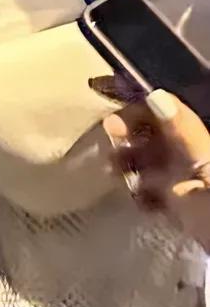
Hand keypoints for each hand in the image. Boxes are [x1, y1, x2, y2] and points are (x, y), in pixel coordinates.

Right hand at [103, 89, 209, 249]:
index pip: (167, 111)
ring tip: (113, 174)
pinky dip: (142, 194)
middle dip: (128, 137)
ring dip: (130, 165)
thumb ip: (183, 134)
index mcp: (200, 143)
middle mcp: (194, 157)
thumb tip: (156, 95)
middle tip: (106, 146)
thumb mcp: (204, 169)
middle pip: (156, 135)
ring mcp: (189, 184)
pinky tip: (136, 202)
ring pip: (154, 163)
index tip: (108, 119)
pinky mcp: (184, 212)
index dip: (137, 109)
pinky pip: (157, 193)